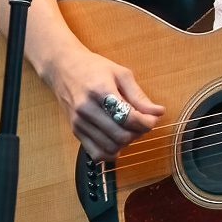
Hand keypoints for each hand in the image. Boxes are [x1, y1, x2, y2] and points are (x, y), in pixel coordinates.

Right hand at [41, 46, 163, 161]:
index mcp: (100, 91)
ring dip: (127, 143)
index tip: (153, 118)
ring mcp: (79, 122)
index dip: (147, 122)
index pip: (128, 117)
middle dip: (139, 132)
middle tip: (143, 123)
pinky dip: (111, 153)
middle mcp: (87, 109)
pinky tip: (118, 142)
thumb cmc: (93, 68)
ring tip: (130, 129)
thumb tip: (157, 112)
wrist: (63, 68)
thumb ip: (139, 96)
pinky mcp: (75, 131)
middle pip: (121, 135)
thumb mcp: (121, 74)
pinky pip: (96, 153)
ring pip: (111, 147)